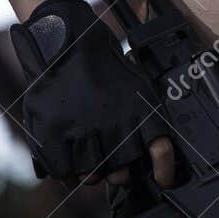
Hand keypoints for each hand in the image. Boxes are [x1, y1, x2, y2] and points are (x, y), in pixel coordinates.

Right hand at [9, 0, 174, 187]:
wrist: (67, 36)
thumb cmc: (101, 59)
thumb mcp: (135, 81)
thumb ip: (143, 115)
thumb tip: (153, 148)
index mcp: (139, 111)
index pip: (160, 151)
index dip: (164, 170)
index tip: (163, 180)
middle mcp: (114, 125)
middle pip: (122, 172)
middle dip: (119, 171)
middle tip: (112, 160)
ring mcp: (82, 132)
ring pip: (92, 176)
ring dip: (91, 170)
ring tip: (88, 155)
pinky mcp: (54, 134)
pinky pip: (64, 172)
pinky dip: (66, 170)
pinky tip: (68, 160)